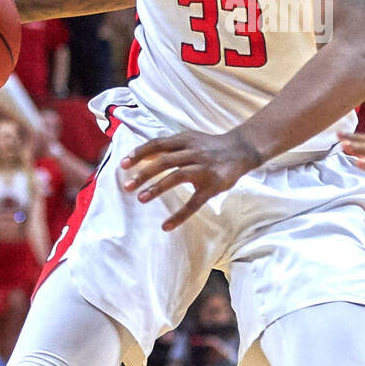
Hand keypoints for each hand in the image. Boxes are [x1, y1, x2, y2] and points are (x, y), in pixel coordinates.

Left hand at [121, 129, 262, 230]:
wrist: (241, 150)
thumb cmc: (210, 147)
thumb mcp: (190, 140)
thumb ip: (169, 147)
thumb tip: (142, 157)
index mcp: (185, 140)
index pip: (158, 144)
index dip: (140, 153)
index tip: (123, 164)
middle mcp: (193, 152)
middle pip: (165, 160)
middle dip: (144, 173)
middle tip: (127, 186)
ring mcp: (204, 169)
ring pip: (177, 176)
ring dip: (157, 188)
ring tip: (141, 199)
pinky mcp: (213, 186)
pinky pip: (194, 202)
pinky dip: (180, 215)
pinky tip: (166, 225)